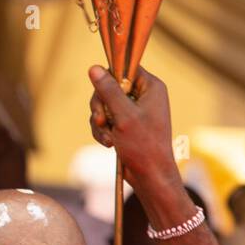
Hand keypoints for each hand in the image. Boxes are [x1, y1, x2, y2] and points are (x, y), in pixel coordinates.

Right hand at [87, 65, 179, 196]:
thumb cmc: (144, 145)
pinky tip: (108, 143)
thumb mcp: (123, 115)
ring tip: (107, 137)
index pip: (125, 68)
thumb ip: (108, 90)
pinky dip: (102, 131)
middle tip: (102, 120)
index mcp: (151, 87)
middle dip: (101, 106)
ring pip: (103, 104)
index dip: (110, 79)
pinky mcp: (125, 124)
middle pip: (109, 86)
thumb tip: (94, 68)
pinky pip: (105, 119)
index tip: (104, 94)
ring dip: (99, 121)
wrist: (150, 175)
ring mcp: (134, 110)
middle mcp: (143, 96)